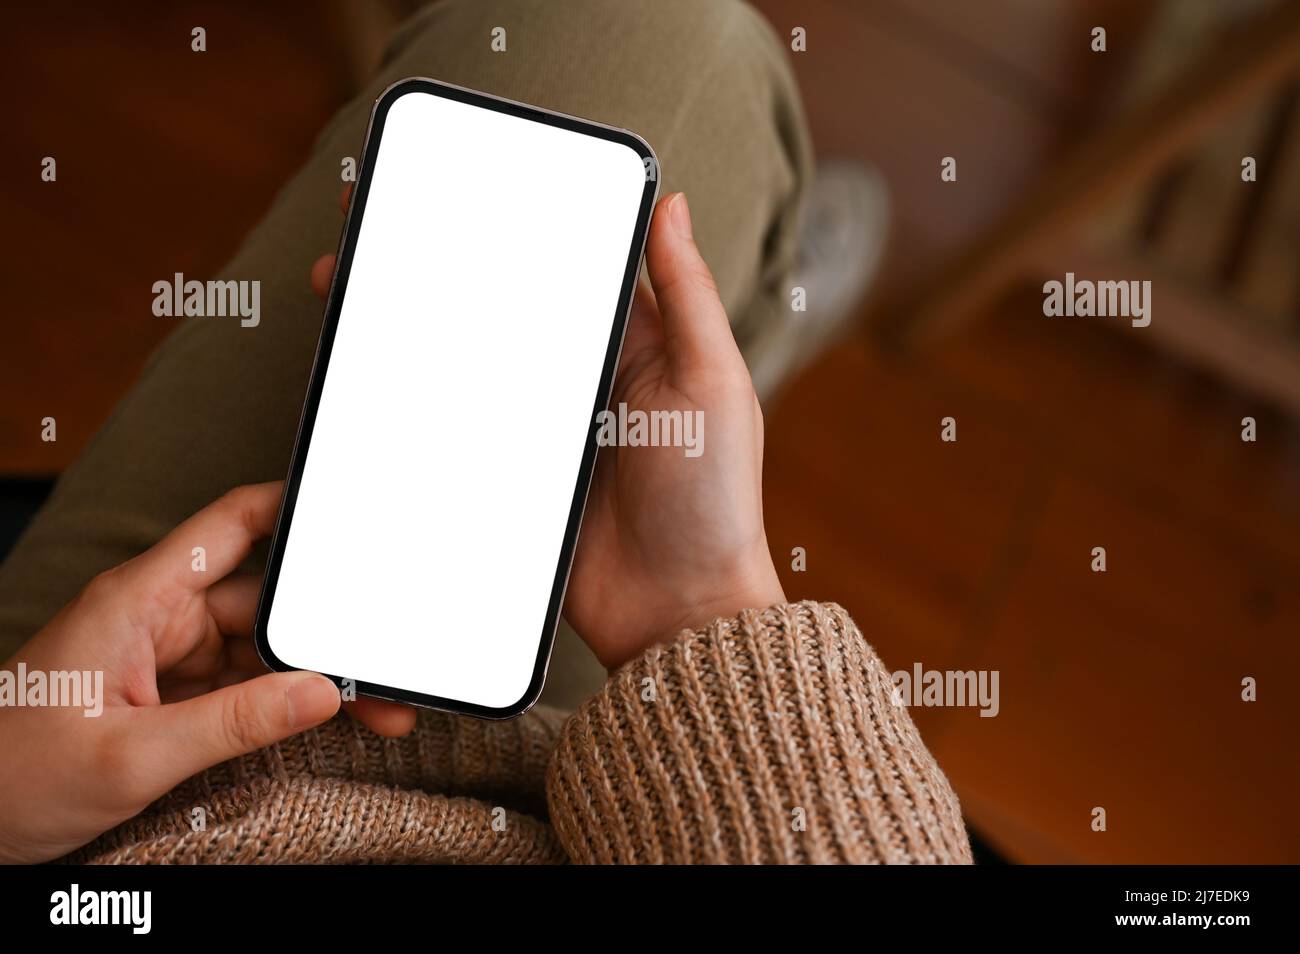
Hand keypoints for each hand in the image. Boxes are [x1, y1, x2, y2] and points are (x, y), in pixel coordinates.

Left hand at [0, 482, 409, 863]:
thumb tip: (320, 694)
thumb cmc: (11, 778)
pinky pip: (239, 686)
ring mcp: (162, 656)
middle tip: (379, 662)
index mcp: (139, 600)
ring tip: (372, 706)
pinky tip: (323, 717)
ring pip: (259, 650)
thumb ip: (233, 723)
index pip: (232, 524)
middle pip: (263, 602)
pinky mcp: (167, 693)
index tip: (355, 508)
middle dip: (325, 632)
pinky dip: (281, 703)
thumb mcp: (132, 757)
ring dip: (310, 677)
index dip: (295, 505)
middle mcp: (156, 617)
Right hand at [310, 190, 783, 672]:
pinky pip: (456, 436)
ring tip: (346, 292)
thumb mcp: (711, 383)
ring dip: (412, 333)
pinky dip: (417, 410)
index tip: (457, 189)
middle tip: (371, 237)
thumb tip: (674, 201)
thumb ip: (688, 294)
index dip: (514, 227)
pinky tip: (367, 379)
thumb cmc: (714, 500)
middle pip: (500, 313)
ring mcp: (540, 433)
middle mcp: (581, 380)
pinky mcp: (509, 482)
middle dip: (440, 273)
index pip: (565, 266)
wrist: (679, 614)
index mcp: (633, 344)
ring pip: (468, 369)